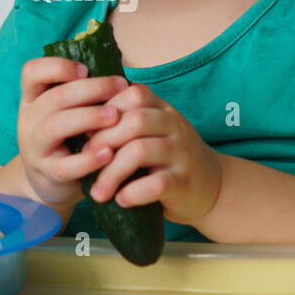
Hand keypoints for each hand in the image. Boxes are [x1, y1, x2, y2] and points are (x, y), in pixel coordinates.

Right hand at [17, 57, 130, 206]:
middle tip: (120, 87)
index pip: (32, 72)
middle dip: (90, 89)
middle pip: (53, 98)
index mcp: (33, 99)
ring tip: (115, 116)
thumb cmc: (67, 138)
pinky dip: (88, 159)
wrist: (48, 181)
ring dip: (88, 117)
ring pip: (54, 127)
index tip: (86, 70)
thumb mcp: (66, 112)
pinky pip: (65, 166)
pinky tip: (109, 153)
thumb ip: (84, 94)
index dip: (58, 67)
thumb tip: (122, 77)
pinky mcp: (48, 174)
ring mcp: (35, 148)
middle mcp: (29, 120)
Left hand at [79, 83, 222, 225]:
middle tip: (84, 160)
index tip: (87, 131)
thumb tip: (82, 123)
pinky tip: (121, 200)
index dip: (106, 110)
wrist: (212, 187)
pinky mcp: (184, 183)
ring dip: (111, 172)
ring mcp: (182, 154)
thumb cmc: (169, 158)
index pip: (133, 94)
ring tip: (98, 191)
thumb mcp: (154, 131)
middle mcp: (176, 126)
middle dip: (103, 140)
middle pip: (134, 121)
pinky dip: (133, 193)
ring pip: (140, 151)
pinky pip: (156, 184)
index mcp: (164, 110)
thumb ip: (128, 121)